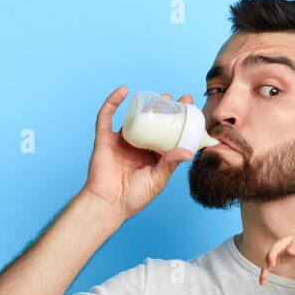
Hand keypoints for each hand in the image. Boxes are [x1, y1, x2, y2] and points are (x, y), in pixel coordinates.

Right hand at [80, 86, 195, 224]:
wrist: (108, 204)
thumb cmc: (133, 197)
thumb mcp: (157, 180)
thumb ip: (170, 164)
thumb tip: (189, 152)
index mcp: (151, 158)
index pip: (167, 136)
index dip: (178, 123)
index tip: (189, 110)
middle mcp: (137, 147)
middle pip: (153, 124)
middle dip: (165, 110)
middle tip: (177, 100)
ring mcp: (121, 142)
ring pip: (134, 118)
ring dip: (146, 105)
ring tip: (161, 96)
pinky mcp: (105, 138)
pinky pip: (106, 116)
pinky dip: (113, 101)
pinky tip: (124, 90)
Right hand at [258, 232, 294, 284]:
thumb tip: (289, 251)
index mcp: (281, 243)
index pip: (274, 249)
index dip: (272, 256)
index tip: (272, 265)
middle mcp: (276, 249)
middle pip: (268, 257)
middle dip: (265, 266)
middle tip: (264, 276)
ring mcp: (275, 255)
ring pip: (267, 264)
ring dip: (263, 272)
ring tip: (262, 282)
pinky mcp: (276, 261)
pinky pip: (269, 268)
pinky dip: (266, 274)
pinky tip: (263, 282)